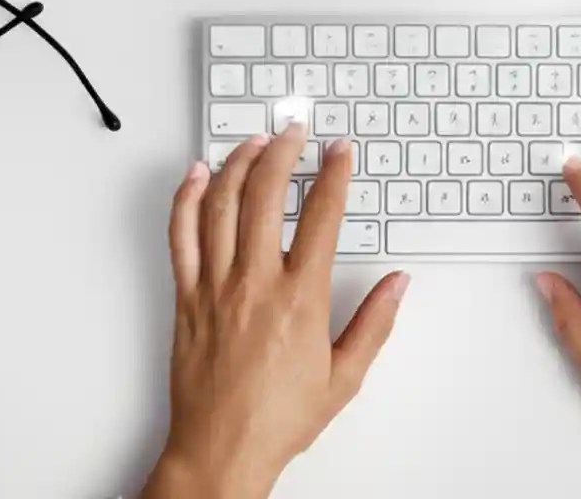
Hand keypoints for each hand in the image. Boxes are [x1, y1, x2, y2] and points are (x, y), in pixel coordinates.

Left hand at [143, 128, 409, 498]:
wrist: (221, 450)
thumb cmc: (278, 419)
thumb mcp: (345, 376)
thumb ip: (374, 323)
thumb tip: (399, 283)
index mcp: (300, 300)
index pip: (321, 218)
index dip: (333, 176)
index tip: (339, 152)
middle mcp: (255, 284)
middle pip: (265, 196)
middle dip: (282, 153)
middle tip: (294, 131)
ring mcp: (215, 288)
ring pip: (221, 206)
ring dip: (238, 165)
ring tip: (254, 143)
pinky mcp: (186, 299)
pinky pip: (181, 236)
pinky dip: (186, 199)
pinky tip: (195, 176)